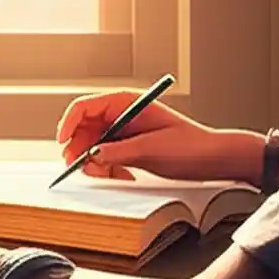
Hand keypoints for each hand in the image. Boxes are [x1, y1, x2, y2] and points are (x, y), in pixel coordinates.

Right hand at [55, 90, 262, 183]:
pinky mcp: (127, 149)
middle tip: (86, 169)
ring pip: (91, 147)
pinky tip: (124, 175)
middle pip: (83, 129)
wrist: (214, 159)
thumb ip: (119, 151)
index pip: (84, 107)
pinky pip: (104, 159)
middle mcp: (121, 115)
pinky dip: (107, 170)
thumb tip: (92, 155)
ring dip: (95, 163)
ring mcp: (123, 133)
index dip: (69, 124)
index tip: (64, 144)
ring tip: (113, 174)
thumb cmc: (191, 146)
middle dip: (80, 150)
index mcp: (126, 103)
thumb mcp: (152, 148)